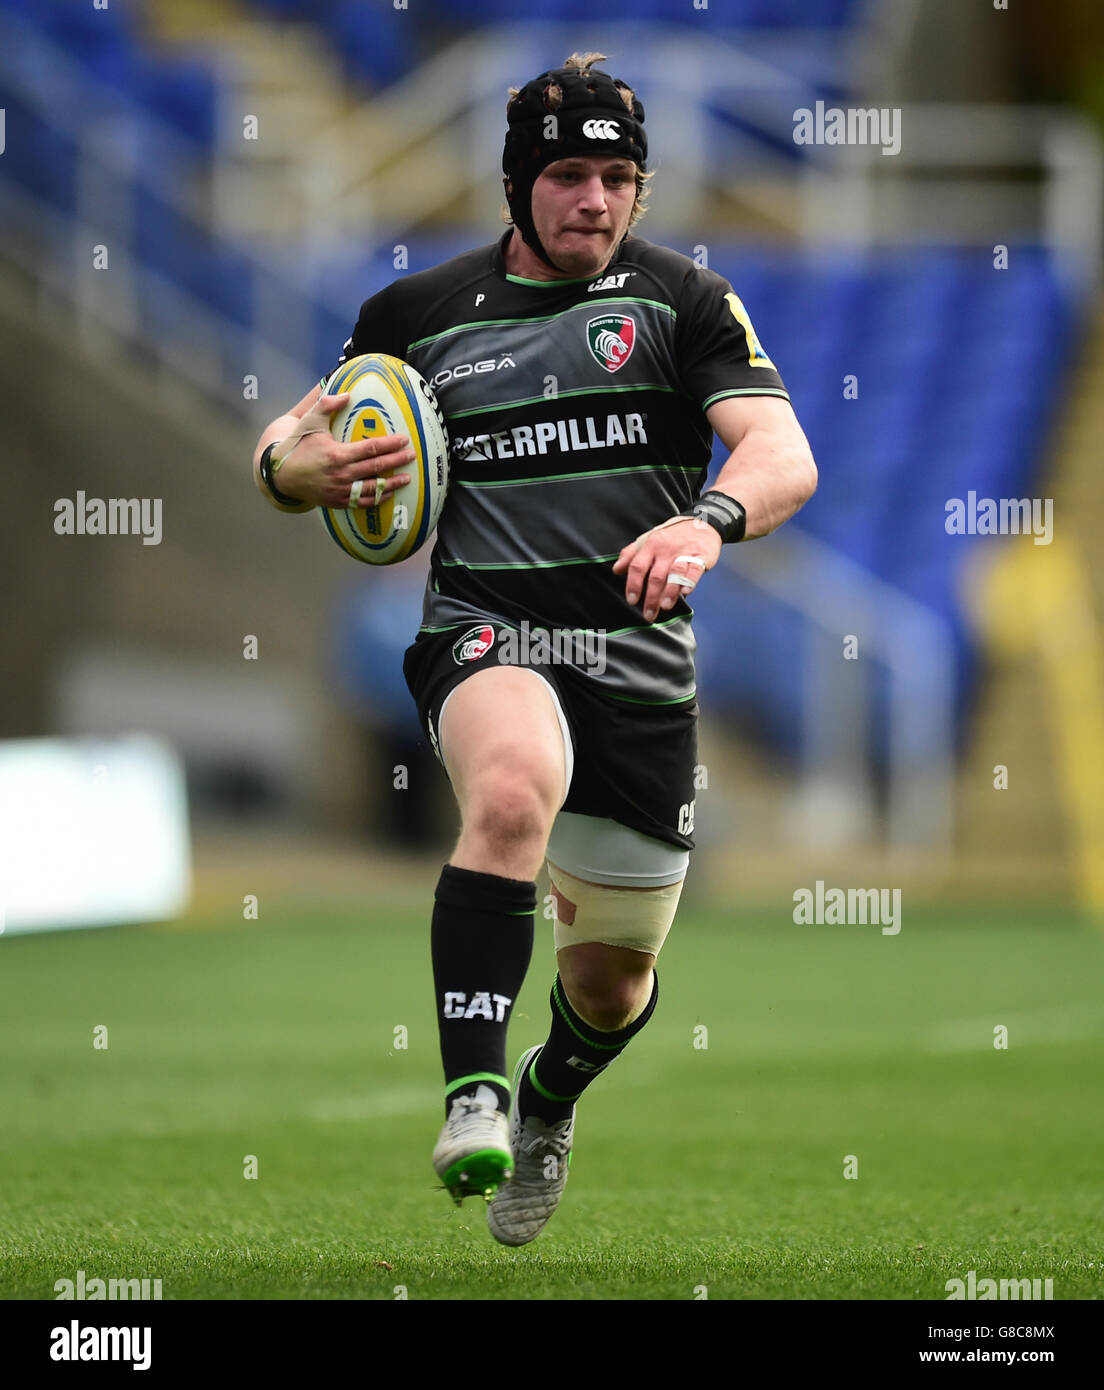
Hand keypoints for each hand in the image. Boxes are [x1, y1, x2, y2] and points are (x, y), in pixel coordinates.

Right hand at [270, 393, 414, 507]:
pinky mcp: (339, 502)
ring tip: (407, 478)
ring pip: (373, 488)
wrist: (283, 475)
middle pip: (377, 467)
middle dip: (397, 461)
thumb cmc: (299, 446)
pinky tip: (388, 494)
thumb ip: (327, 405)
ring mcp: (341, 490)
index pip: (371, 449)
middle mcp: (342, 474)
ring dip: (392, 483)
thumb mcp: (310, 423)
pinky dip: (377, 499)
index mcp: (338, 454)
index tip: (404, 440)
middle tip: (412, 455)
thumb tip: (347, 394)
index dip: (390, 444)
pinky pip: (363, 502)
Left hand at [612, 515, 721, 621]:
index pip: (638, 566)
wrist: (700, 522)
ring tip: (665, 606)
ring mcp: (684, 552)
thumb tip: (616, 569)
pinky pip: (695, 569)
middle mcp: (666, 549)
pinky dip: (690, 581)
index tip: (632, 601)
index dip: (633, 585)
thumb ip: (631, 555)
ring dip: (670, 592)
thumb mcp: (648, 540)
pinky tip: (686, 592)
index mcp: (651, 545)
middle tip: (649, 614)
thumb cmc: (670, 536)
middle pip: (656, 576)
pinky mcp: (701, 556)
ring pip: (675, 573)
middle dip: (651, 597)